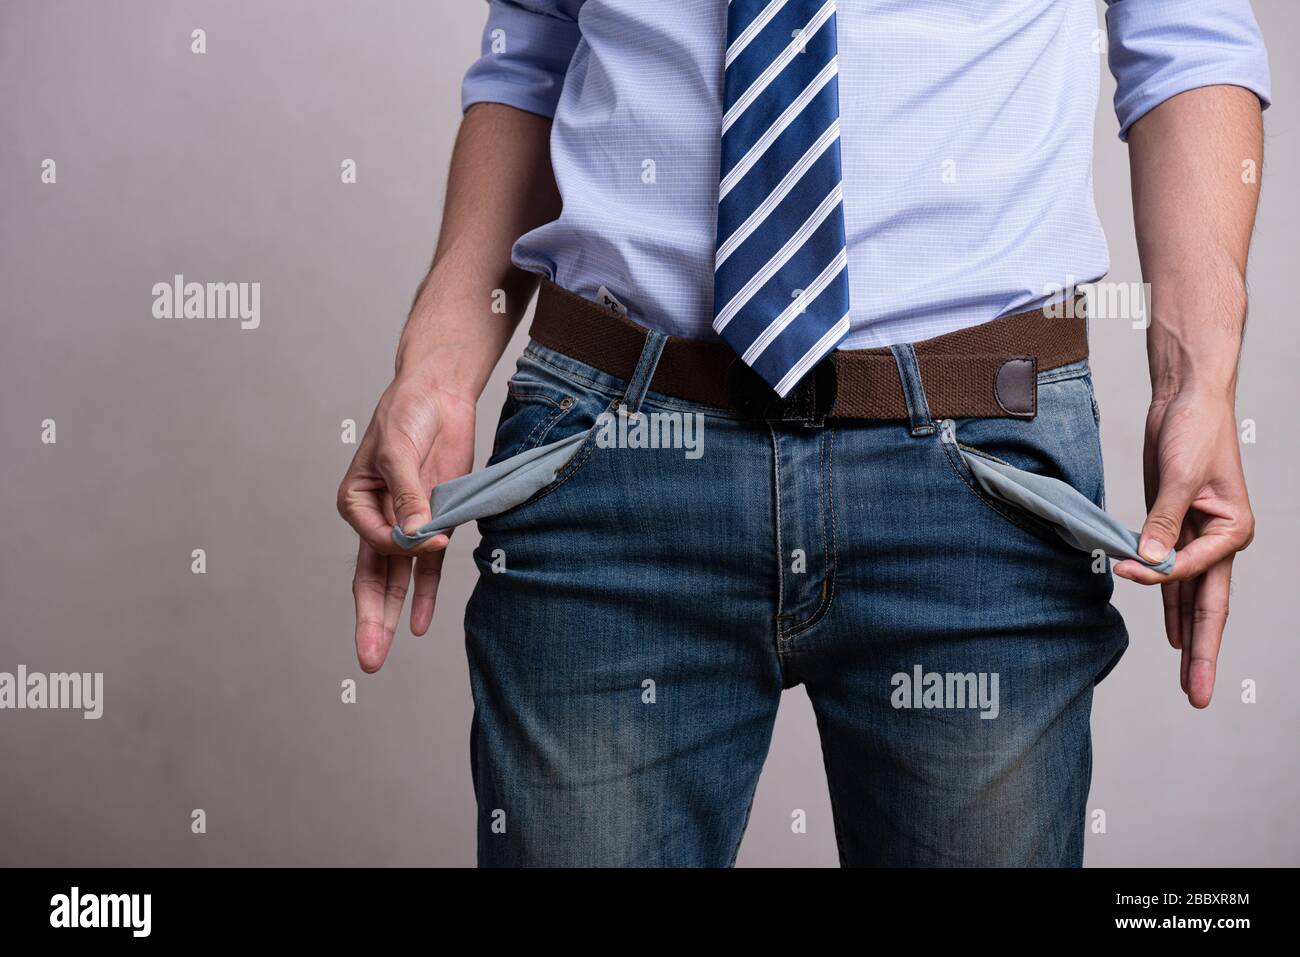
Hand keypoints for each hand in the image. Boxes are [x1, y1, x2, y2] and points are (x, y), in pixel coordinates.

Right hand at [337, 373, 475, 672]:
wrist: (439, 393)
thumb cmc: (408, 412)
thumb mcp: (400, 448)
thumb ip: (409, 493)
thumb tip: (419, 533)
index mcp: (356, 501)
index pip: (374, 539)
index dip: (401, 543)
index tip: (430, 531)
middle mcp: (378, 519)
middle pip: (371, 576)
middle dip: (369, 619)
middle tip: (367, 659)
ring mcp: (408, 525)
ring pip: (396, 580)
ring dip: (390, 616)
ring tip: (379, 656)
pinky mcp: (437, 523)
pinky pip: (427, 569)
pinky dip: (424, 596)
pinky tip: (419, 625)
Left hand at [1113, 390, 1254, 707]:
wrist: (1185, 402)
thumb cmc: (1194, 431)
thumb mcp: (1177, 475)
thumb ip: (1162, 521)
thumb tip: (1149, 560)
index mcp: (1234, 529)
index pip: (1194, 569)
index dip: (1160, 574)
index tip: (1128, 565)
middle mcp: (1220, 541)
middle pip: (1210, 608)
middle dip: (1202, 655)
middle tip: (1199, 697)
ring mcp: (1196, 539)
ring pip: (1192, 600)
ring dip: (1186, 639)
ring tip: (1188, 682)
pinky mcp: (1172, 530)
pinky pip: (1172, 578)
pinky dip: (1169, 605)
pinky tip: (1170, 636)